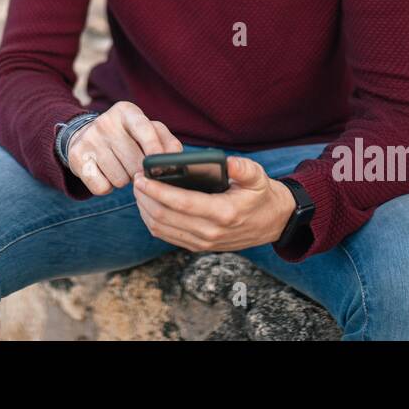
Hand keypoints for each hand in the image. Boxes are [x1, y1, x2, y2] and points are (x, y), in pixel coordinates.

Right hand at [66, 101, 184, 194]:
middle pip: (135, 163)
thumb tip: (175, 160)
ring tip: (117, 166)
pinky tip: (103, 173)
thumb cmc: (126, 137)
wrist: (84, 136)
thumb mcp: (146, 131)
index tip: (162, 168)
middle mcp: (105, 121)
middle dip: (140, 173)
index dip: (156, 151)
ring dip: (123, 180)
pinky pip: (102, 187)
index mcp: (127, 111)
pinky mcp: (76, 157)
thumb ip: (166, 142)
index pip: (145, 130)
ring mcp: (89, 138)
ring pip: (120, 179)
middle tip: (134, 165)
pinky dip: (106, 187)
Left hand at [132, 155, 297, 251]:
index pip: (182, 203)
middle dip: (144, 198)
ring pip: (161, 229)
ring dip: (145, 209)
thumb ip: (242, 168)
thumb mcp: (258, 177)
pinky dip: (152, 220)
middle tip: (136, 178)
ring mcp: (203, 243)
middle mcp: (211, 232)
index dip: (157, 191)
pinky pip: (166, 235)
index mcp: (224, 213)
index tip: (141, 178)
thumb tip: (226, 162)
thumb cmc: (261, 195)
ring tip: (139, 189)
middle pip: (165, 217)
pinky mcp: (198, 246)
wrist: (272, 223)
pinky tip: (148, 204)